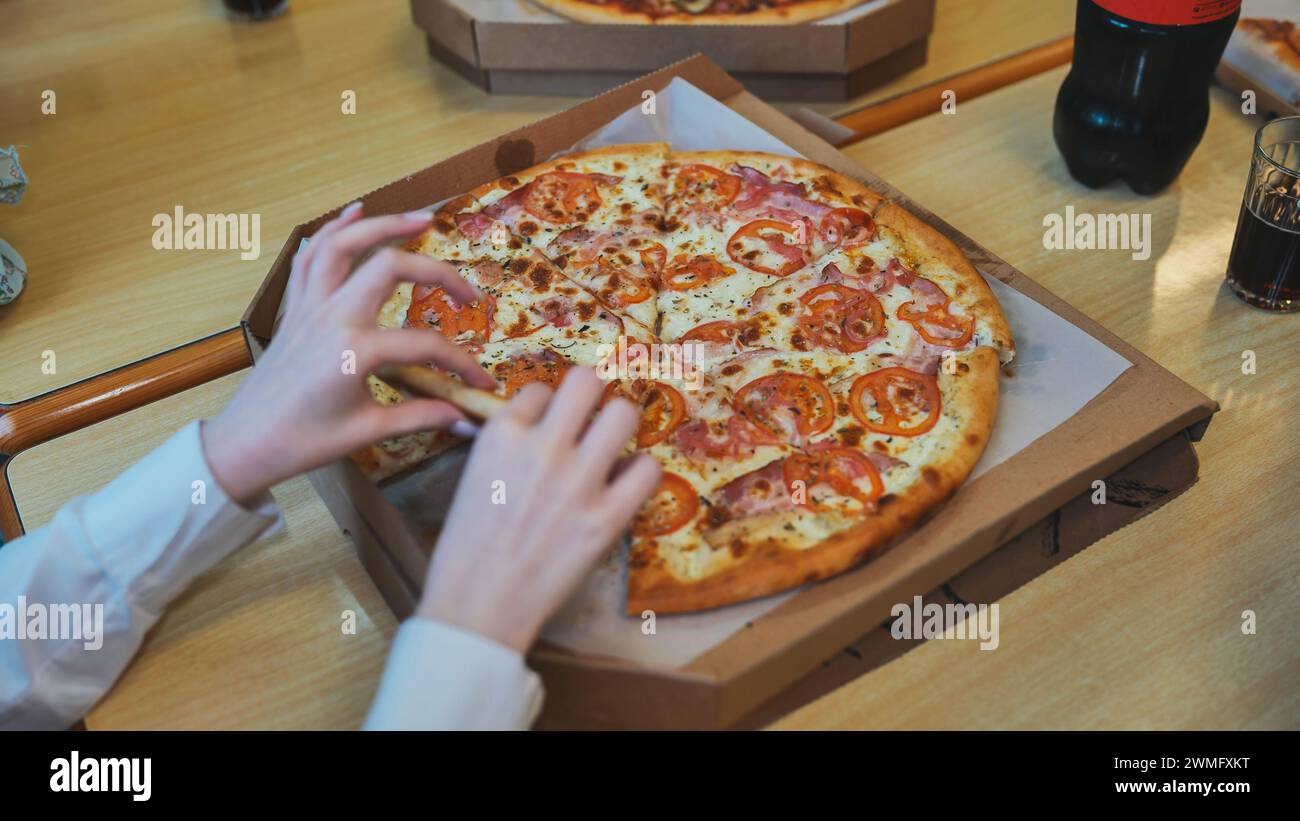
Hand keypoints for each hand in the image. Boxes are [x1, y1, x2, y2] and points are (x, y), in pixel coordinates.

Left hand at [203, 202, 495, 504]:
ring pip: (342, 245)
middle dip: (435, 270)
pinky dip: (332, 230)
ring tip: (419, 220)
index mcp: (354, 351)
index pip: (425, 347)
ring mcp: (309, 307)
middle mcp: (332, 317)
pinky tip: (354, 212)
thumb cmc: (302, 443)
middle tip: (465, 290)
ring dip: (382, 225)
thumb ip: (421, 417)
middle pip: (389, 267)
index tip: (481, 383)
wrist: (245, 445)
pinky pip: (310, 257)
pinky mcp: (295, 309)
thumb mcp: (367, 432)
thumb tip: (466, 418)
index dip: (462, 365)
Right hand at [416, 367, 661, 652]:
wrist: (478, 606)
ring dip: (618, 427)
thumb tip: (546, 422)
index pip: (540, 390)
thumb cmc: (468, 547)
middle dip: (590, 396)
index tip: (546, 430)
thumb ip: (509, 444)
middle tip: (588, 420)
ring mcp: (578, 483)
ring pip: (624, 415)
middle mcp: (542, 448)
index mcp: (501, 435)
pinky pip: (647, 469)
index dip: (546, 409)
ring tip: (609, 449)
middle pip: (588, 381)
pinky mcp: (606, 519)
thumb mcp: (473, 476)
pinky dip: (639, 473)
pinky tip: (623, 485)